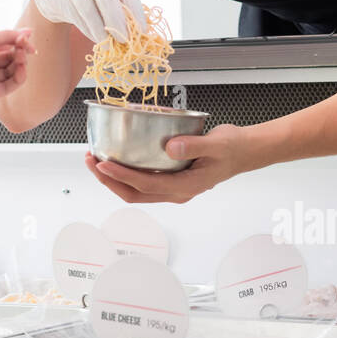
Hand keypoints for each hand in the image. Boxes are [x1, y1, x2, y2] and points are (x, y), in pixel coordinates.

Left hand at [0, 28, 35, 110]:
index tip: (28, 43)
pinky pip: (7, 87)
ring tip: (22, 61)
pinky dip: (17, 80)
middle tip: (24, 52)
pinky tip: (21, 72)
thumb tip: (28, 32)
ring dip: (21, 66)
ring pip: (11, 73)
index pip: (7, 45)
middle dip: (20, 55)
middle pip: (10, 59)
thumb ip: (9, 36)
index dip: (20, 44)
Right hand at [29, 0, 143, 42]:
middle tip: (125, 39)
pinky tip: (96, 38)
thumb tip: (137, 26)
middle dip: (117, 19)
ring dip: (100, 29)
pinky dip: (88, 30)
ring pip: (87, 6)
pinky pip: (75, 15)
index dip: (135, 8)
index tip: (142, 30)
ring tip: (109, 44)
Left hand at [84, 124, 249, 202]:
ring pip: (136, 190)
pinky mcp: (171, 178)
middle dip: (109, 180)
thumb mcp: (217, 144)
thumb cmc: (233, 148)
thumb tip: (170, 147)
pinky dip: (125, 172)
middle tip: (91, 160)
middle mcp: (176, 191)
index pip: (146, 185)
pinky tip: (117, 156)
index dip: (121, 176)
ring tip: (96, 159)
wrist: (245, 151)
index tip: (103, 164)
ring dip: (114, 178)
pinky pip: (143, 180)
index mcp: (185, 186)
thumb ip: (194, 145)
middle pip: (134, 193)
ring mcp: (173, 187)